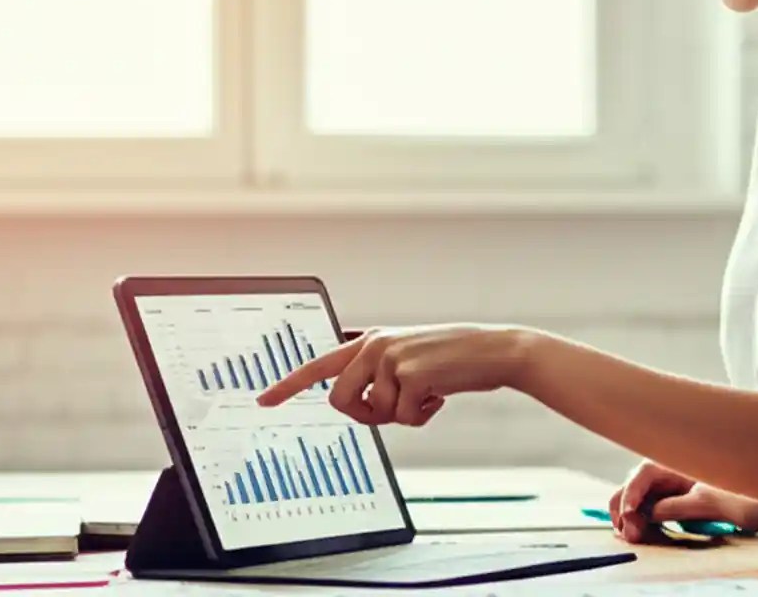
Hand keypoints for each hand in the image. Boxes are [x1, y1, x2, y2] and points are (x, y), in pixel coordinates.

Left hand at [257, 324, 538, 425]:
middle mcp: (374, 344)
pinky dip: (423, 416)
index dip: (288, 384)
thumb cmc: (455, 361)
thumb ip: (380, 373)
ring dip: (402, 415)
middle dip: (363, 415)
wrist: (495, 351)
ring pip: (374, 413)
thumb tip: (361, 406)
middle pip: (339, 400)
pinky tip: (440, 395)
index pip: (319, 365)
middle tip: (394, 409)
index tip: (263, 400)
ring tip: (428, 394)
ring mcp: (390, 357)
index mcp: (370, 340)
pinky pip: (402, 418)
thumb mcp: (411, 360)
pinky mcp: (409, 373)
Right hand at [607, 462, 757, 543]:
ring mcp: (681, 482)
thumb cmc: (749, 493)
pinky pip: (659, 504)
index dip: (631, 493)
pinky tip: (646, 530)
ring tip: (634, 534)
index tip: (629, 515)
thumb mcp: (710, 502)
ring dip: (636, 514)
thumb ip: (677, 506)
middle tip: (626, 531)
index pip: (645, 472)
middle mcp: (678, 467)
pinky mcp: (686, 496)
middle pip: (640, 483)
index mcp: (682, 458)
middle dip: (627, 505)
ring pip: (647, 495)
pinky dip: (649, 518)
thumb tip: (649, 513)